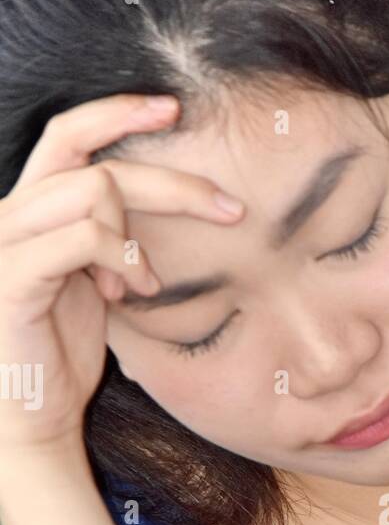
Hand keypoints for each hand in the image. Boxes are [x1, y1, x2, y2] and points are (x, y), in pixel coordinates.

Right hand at [0, 92, 245, 454]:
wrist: (30, 416)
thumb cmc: (62, 353)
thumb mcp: (97, 283)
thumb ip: (113, 238)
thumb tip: (162, 207)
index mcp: (30, 210)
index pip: (69, 135)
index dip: (118, 113)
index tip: (174, 108)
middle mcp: (9, 215)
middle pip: (95, 161)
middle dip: (172, 182)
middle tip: (230, 209)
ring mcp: (4, 243)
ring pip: (91, 192)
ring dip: (138, 237)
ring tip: (146, 285)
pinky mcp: (10, 278)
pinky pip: (80, 238)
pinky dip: (120, 259)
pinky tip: (128, 294)